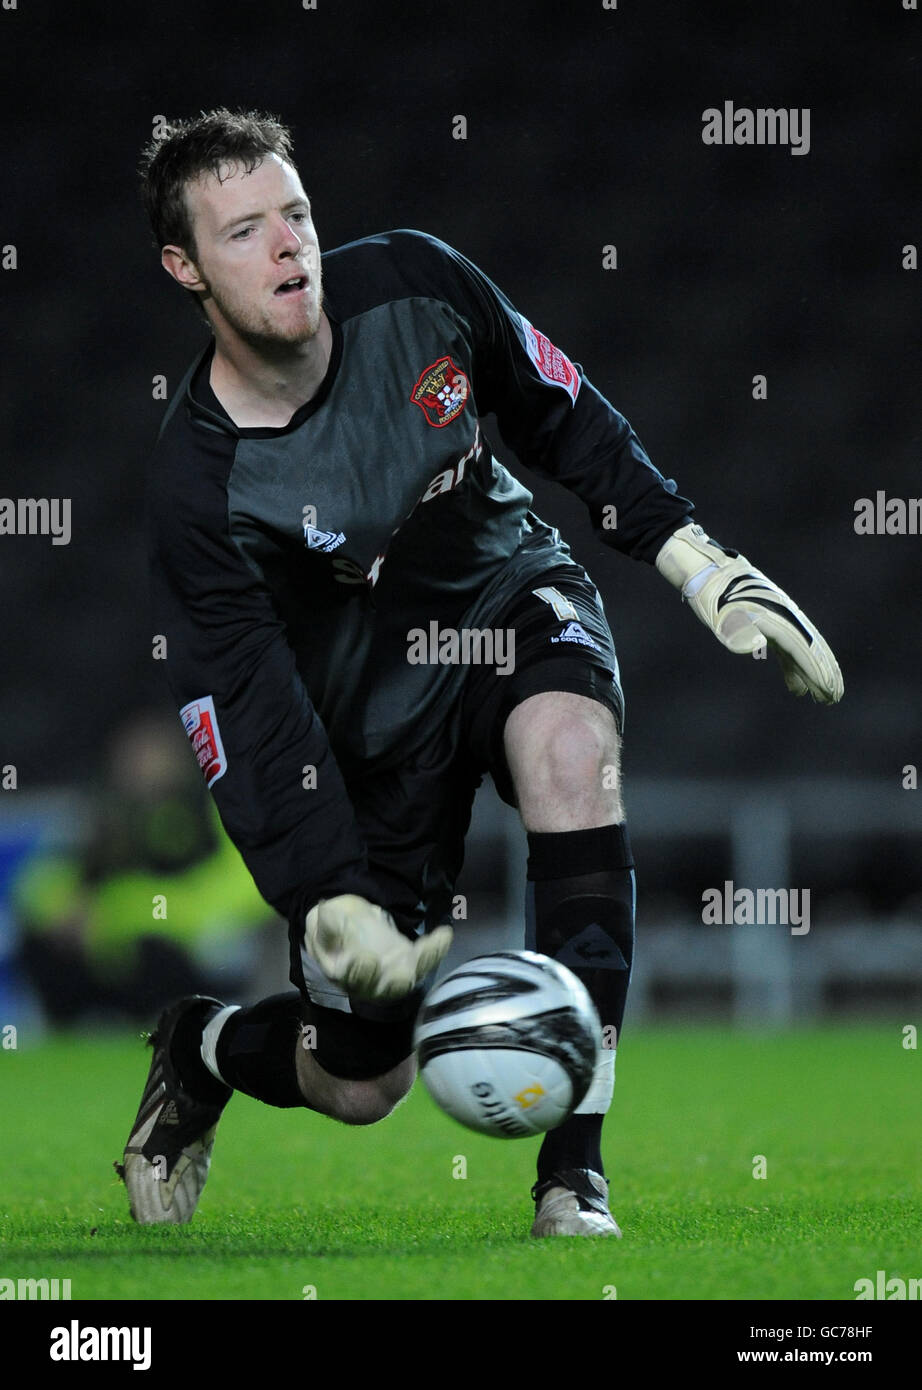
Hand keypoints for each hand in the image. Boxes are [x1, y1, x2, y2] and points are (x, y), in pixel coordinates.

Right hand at [304, 894, 452, 1000]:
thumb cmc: (333, 929)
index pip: (353, 981)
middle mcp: (371, 983)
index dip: (360, 973)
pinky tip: (444, 934)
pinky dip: (435, 948)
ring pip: (410, 975)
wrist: (348, 926)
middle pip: (386, 989)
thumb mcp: (324, 924)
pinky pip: (424, 959)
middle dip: (395, 983)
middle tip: (402, 974)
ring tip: (431, 946)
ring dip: (423, 963)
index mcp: (345, 976)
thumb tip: (327, 912)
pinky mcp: (409, 962)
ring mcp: (392, 974)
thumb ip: (329, 923)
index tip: (366, 959)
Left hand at [655, 523, 843, 703]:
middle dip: (825, 674)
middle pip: (811, 649)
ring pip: (802, 650)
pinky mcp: (770, 623)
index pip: (802, 650)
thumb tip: (758, 645)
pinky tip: (797, 688)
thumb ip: (738, 631)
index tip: (829, 692)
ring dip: (812, 673)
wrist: (709, 572)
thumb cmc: (713, 597)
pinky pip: (788, 649)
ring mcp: (779, 620)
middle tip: (835, 698)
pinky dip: (795, 668)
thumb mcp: (722, 615)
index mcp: (775, 618)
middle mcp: (784, 618)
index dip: (817, 672)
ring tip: (823, 697)